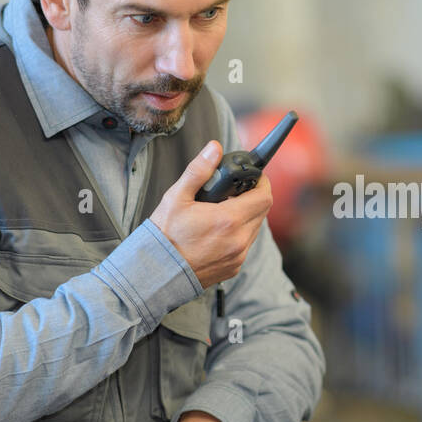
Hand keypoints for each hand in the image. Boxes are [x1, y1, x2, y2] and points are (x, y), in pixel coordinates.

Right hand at [149, 140, 273, 288]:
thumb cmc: (164, 235)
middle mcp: (239, 240)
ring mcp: (238, 256)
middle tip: (236, 191)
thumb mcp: (177, 197)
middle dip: (254, 197)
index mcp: (228, 220)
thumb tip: (215, 148)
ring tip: (225, 211)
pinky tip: (220, 231)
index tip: (254, 176)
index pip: (264, 196)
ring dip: (247, 216)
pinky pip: (246, 245)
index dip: (262, 182)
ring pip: (255, 229)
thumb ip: (199, 170)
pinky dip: (239, 234)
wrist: (157, 272)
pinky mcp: (234, 268)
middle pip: (262, 211)